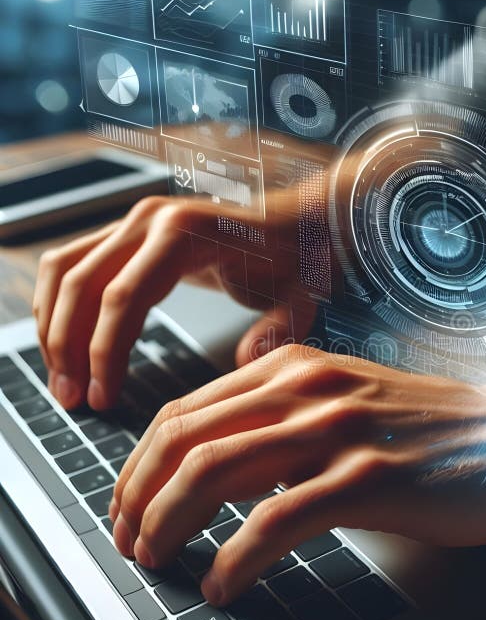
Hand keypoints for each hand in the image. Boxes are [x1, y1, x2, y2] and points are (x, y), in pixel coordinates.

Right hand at [33, 193, 317, 411]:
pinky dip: (58, 304)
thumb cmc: (294, 260)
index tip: (104, 397)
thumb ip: (279, 328)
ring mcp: (134, 221)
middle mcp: (149, 219)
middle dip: (67, 347)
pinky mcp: (128, 231)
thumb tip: (246, 359)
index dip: (104, 353)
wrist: (293, 223)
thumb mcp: (299, 296)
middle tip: (72, 400)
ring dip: (52, 327)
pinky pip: (72, 263)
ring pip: (63, 271)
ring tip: (63, 381)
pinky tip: (65, 344)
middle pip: (80, 285)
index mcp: (184, 234)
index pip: (123, 297)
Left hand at [109, 344, 485, 606]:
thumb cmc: (433, 427)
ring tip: (156, 558)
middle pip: (186, 438)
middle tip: (128, 537)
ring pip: (214, 472)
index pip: (186, 409)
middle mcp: (307, 389)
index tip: (129, 502)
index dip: (141, 463)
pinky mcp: (367, 479)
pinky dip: (235, 558)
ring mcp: (337, 431)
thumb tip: (218, 471)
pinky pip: (274, 521)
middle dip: (138, 495)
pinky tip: (224, 581)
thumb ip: (283, 423)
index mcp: (295, 368)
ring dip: (169, 522)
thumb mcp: (347, 403)